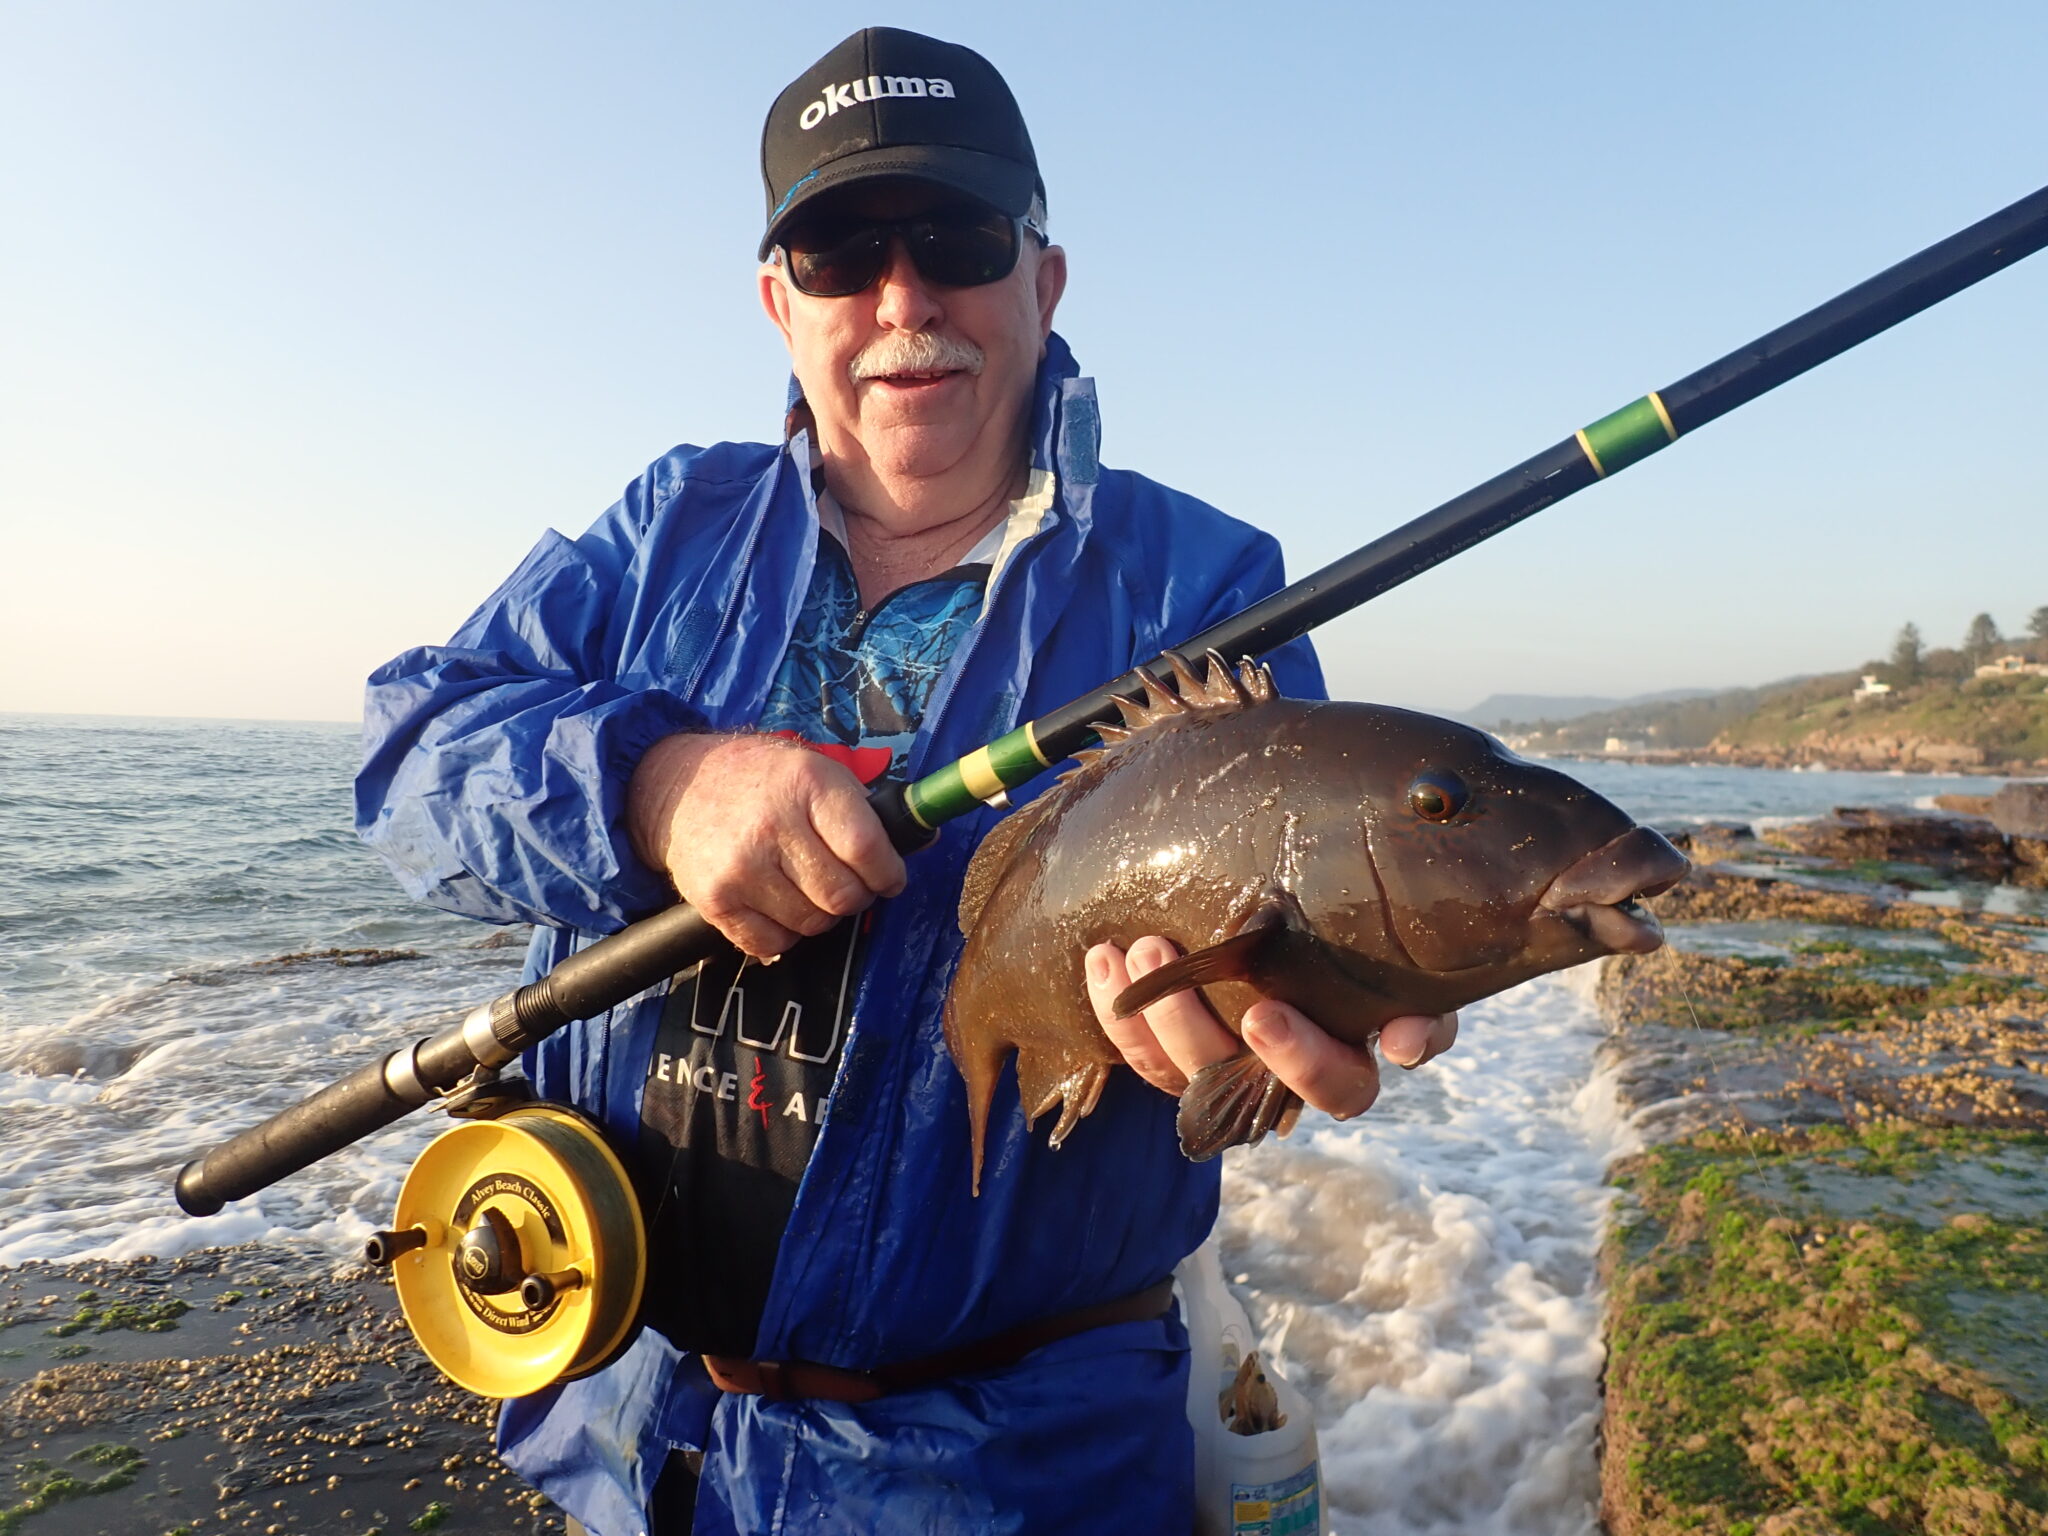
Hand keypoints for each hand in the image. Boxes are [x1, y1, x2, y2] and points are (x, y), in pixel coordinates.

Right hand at [627, 732, 905, 958]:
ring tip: (806, 886)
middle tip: (847, 884)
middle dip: (856, 897)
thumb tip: (927, 837)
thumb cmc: (764, 780)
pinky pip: (774, 944)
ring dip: (820, 914)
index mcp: (809, 785)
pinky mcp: (715, 901)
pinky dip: (785, 933)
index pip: (867, 850)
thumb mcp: (819, 770)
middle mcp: (773, 826)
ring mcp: (741, 867)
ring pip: (812, 923)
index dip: (888, 874)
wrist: (680, 786)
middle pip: (842, 896)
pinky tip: (777, 903)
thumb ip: (869, 808)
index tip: (888, 877)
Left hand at [1082, 935, 1457, 1120]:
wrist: (1300, 918)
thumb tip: (1404, 1044)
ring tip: (1140, 945)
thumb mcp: (1407, 969)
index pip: (1339, 1088)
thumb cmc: (1368, 944)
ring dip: (1151, 1016)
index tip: (1263, 1015)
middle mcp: (1281, 1081)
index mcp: (1348, 1061)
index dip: (1303, 1062)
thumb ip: (1419, 1001)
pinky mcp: (1177, 1056)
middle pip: (1237, 1089)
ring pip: (1181, 1073)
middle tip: (1165, 955)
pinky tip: (1103, 957)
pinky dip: (1115, 1010)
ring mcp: (1226, 1072)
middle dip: (1193, 1031)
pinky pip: (1140, 1052)